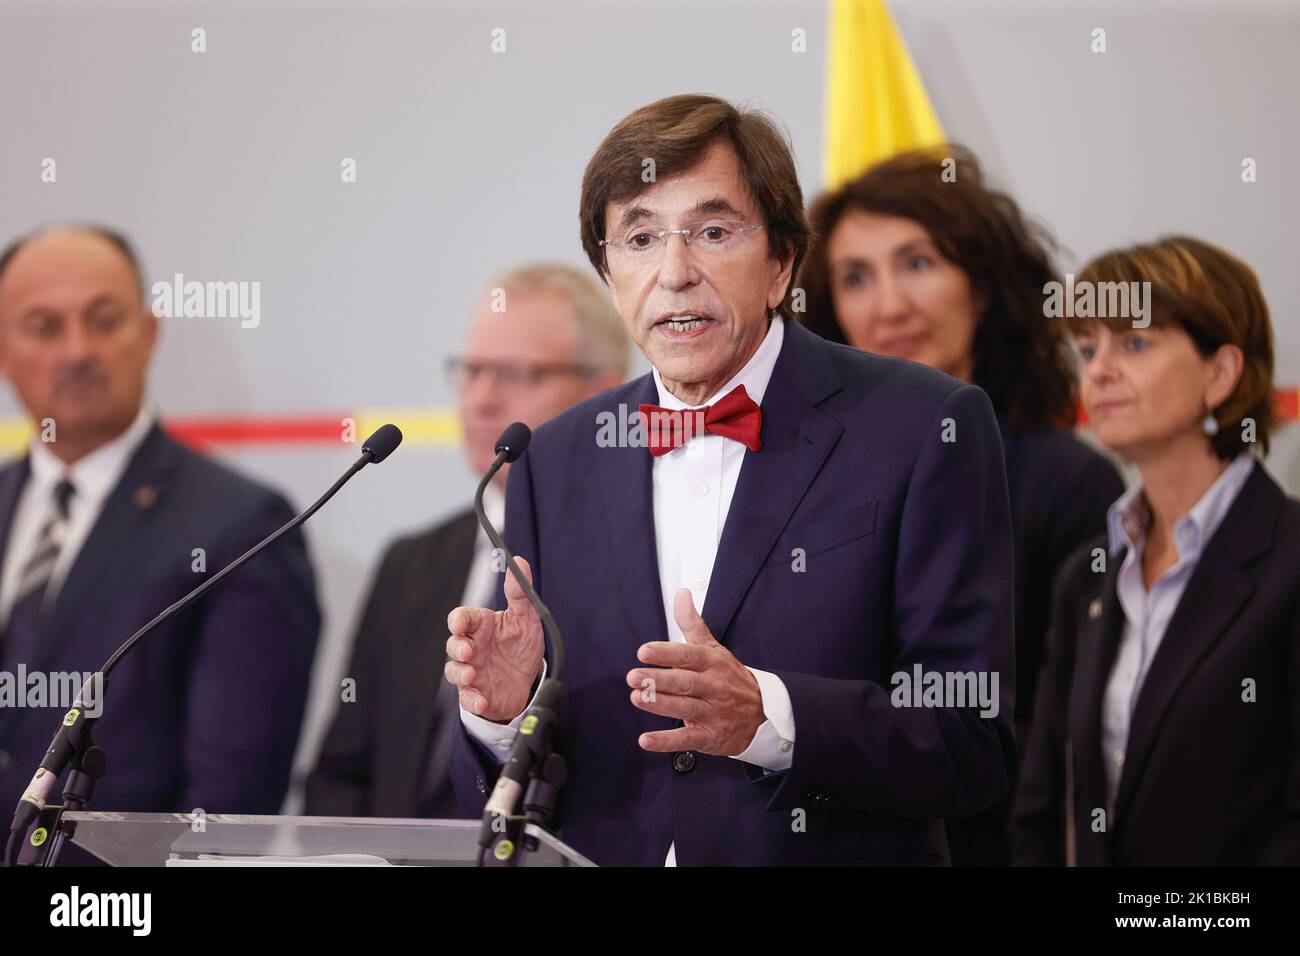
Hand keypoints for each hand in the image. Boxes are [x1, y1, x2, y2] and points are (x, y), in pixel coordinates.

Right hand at [445, 556, 543, 722]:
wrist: (527, 682)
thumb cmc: (521, 646)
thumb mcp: (526, 617)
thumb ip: (520, 592)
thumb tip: (519, 561)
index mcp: (481, 627)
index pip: (461, 618)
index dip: (457, 620)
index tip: (460, 624)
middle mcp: (472, 648)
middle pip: (452, 644)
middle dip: (456, 647)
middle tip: (467, 651)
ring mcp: (471, 672)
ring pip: (454, 671)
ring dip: (460, 673)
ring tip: (472, 674)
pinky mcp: (476, 694)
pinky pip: (467, 698)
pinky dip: (472, 700)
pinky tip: (482, 700)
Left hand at [626, 587, 764, 755]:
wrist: (764, 714)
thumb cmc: (731, 678)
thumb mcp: (715, 648)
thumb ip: (693, 623)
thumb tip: (681, 594)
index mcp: (712, 663)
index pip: (689, 655)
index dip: (666, 653)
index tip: (644, 651)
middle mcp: (713, 687)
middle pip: (685, 682)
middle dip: (658, 679)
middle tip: (634, 676)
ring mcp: (712, 713)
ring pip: (685, 707)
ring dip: (660, 704)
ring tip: (637, 698)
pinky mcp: (710, 736)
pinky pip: (687, 739)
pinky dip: (666, 741)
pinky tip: (646, 739)